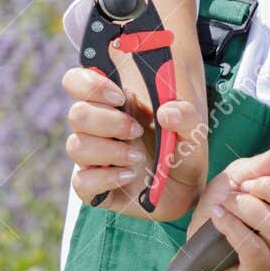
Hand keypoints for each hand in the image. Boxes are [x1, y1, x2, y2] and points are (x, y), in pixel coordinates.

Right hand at [63, 67, 203, 219]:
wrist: (187, 188)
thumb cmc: (182, 151)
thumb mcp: (193, 130)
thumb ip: (186, 115)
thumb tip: (166, 112)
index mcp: (116, 105)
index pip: (77, 82)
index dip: (89, 85)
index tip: (119, 97)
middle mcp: (99, 129)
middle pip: (77, 114)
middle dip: (108, 122)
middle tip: (137, 131)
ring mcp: (94, 158)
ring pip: (76, 146)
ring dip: (110, 151)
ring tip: (138, 158)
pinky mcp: (94, 186)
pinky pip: (80, 182)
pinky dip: (106, 179)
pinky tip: (129, 176)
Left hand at [190, 134, 269, 270]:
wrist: (201, 234)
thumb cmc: (228, 199)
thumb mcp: (242, 173)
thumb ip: (267, 162)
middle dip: (269, 187)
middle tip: (245, 185)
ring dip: (243, 207)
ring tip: (226, 203)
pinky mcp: (263, 270)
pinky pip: (254, 248)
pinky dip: (231, 227)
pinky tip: (219, 217)